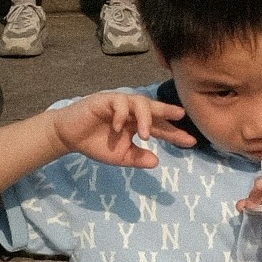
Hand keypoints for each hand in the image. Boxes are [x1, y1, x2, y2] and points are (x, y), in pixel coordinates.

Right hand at [53, 90, 193, 170]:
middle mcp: (132, 111)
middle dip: (167, 111)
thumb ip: (137, 158)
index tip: (191, 142)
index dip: (174, 133)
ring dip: (145, 118)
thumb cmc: (96, 143)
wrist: (70, 136)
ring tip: (145, 136)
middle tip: (181, 115)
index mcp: (138, 124)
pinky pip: (119, 102)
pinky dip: (121, 115)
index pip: (160, 127)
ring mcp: (119, 103)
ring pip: (139, 102)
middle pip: (154, 108)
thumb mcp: (120, 156)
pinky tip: (118, 128)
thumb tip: (157, 162)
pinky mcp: (105, 99)